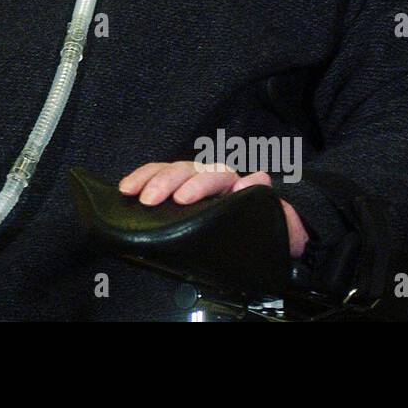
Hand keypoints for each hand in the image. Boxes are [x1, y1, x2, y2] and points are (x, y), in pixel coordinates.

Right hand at [119, 161, 308, 257]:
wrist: (270, 238)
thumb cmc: (271, 233)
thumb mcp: (281, 225)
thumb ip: (277, 208)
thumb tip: (255, 179)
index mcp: (237, 185)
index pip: (219, 176)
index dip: (200, 185)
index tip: (184, 199)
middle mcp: (213, 178)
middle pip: (188, 169)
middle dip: (168, 182)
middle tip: (151, 200)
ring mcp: (194, 182)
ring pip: (171, 170)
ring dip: (150, 179)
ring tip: (131, 192)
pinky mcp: (177, 192)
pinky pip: (158, 177)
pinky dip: (142, 179)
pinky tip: (126, 189)